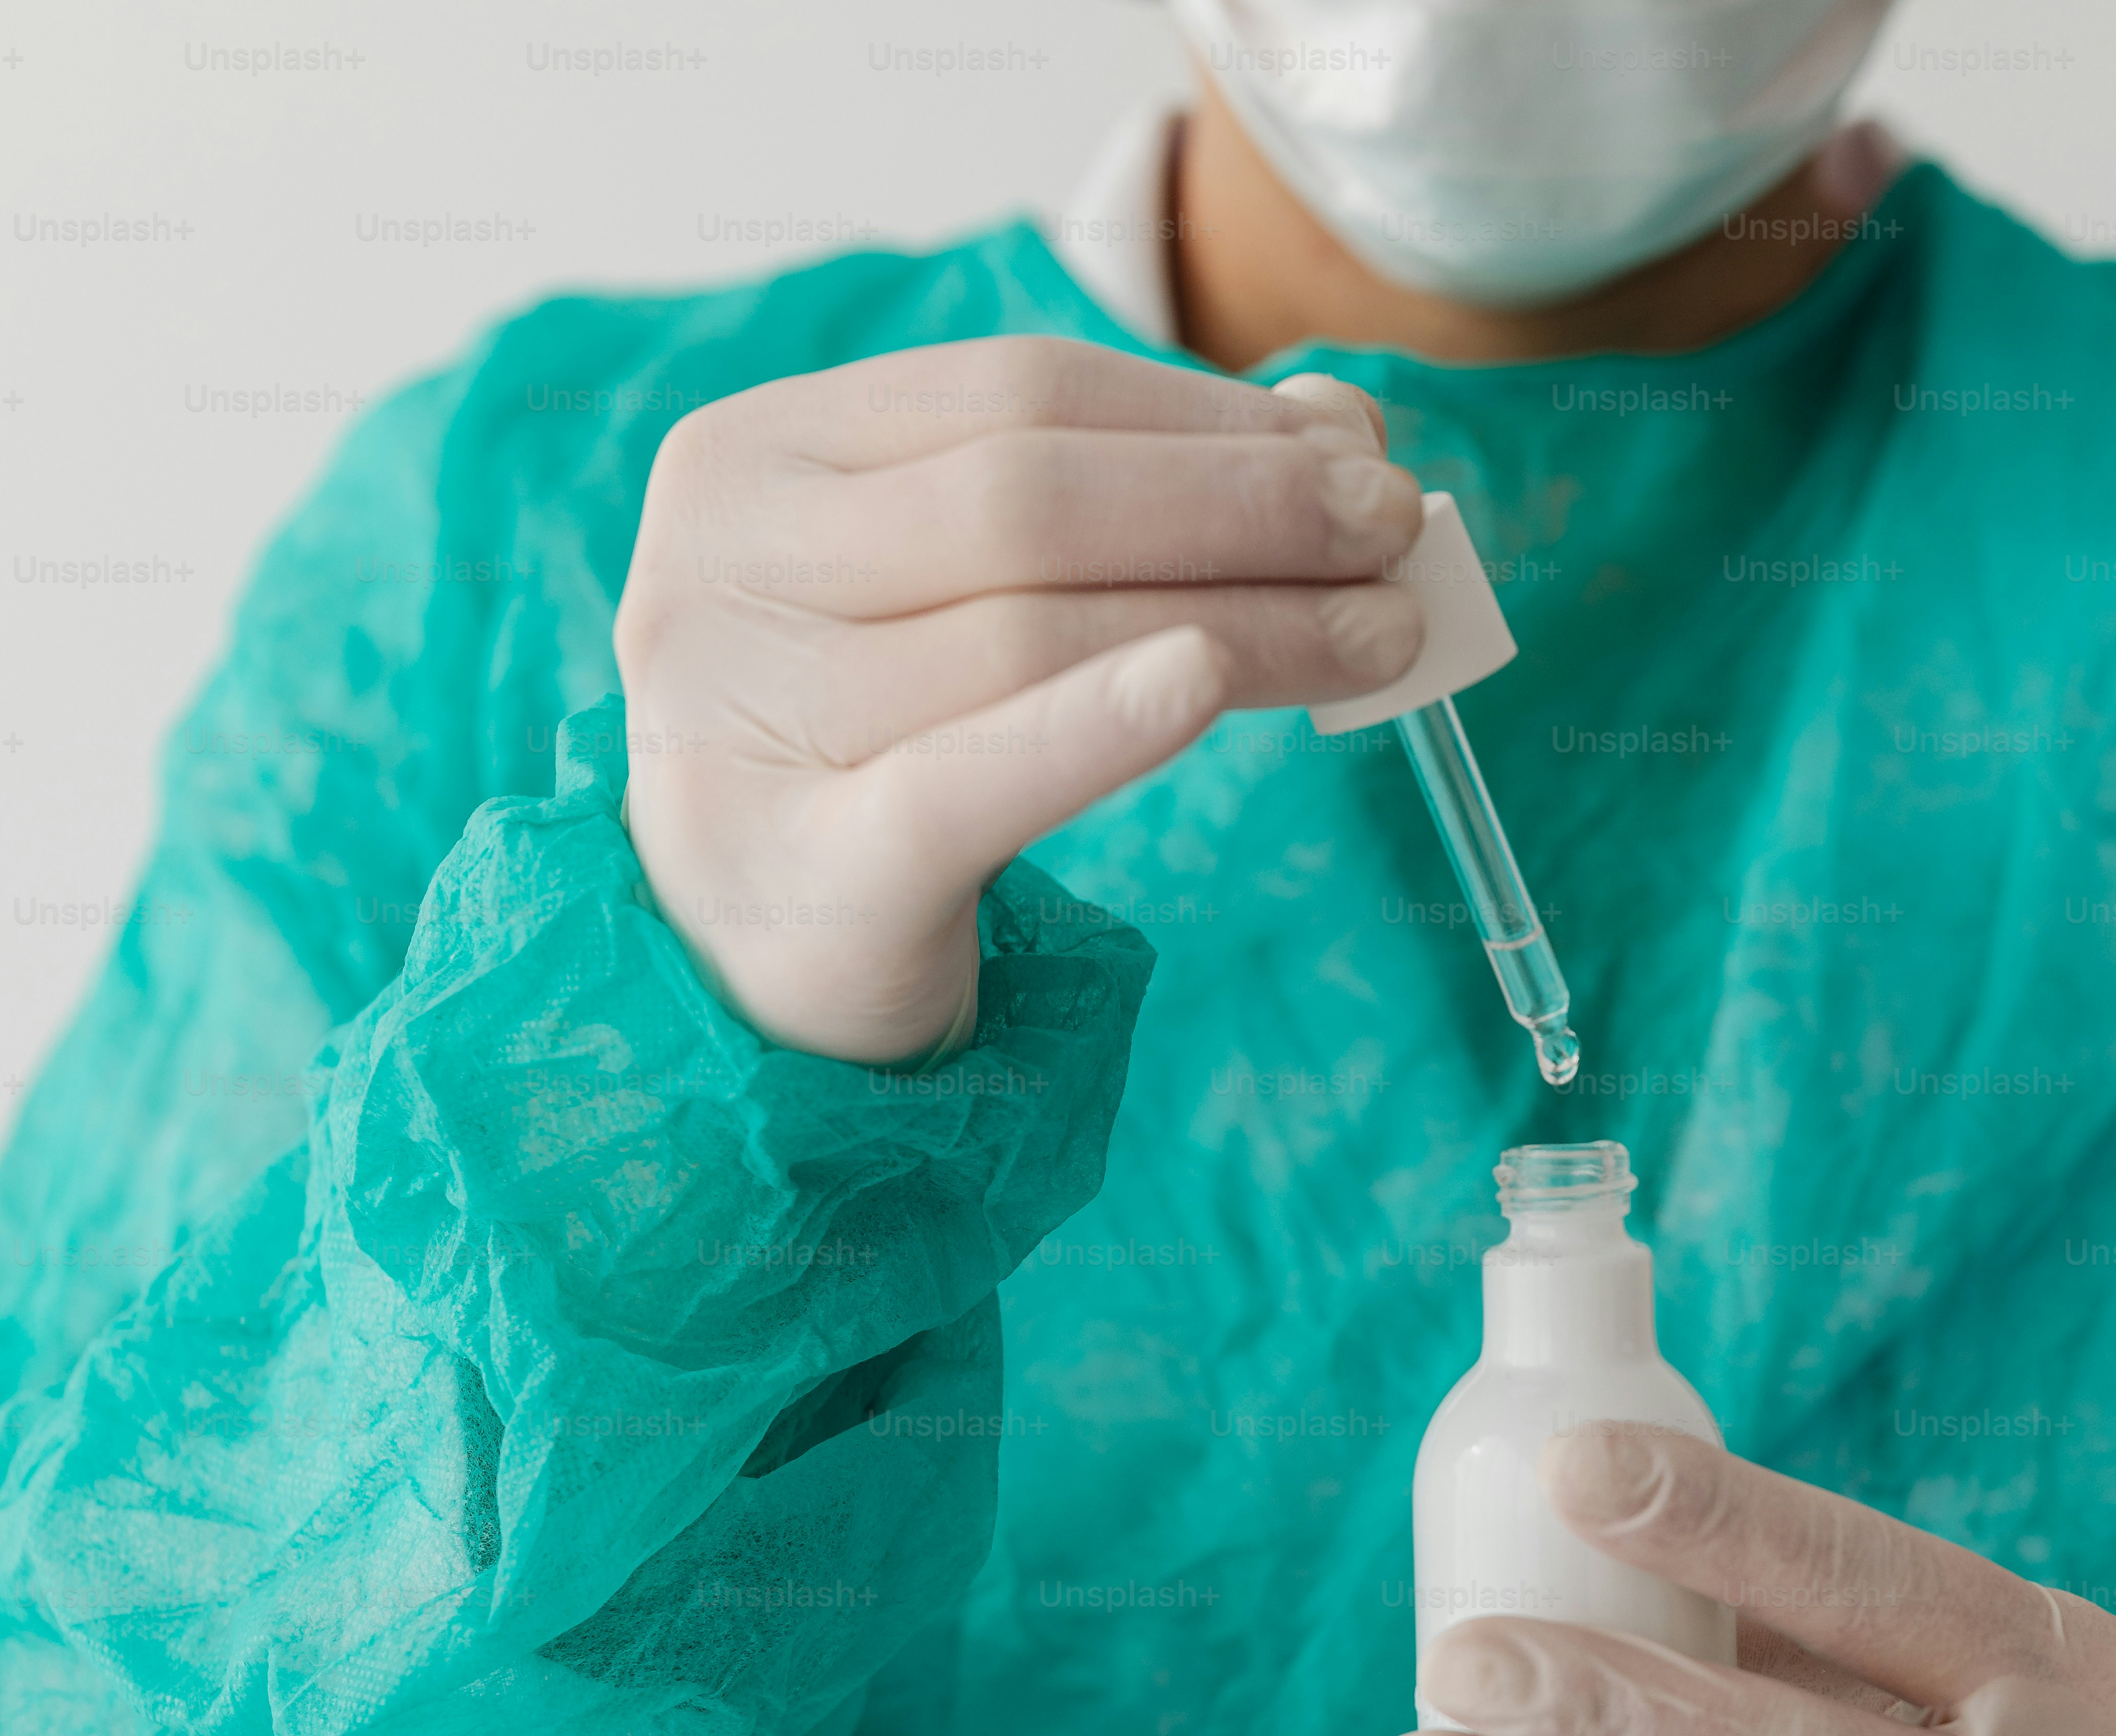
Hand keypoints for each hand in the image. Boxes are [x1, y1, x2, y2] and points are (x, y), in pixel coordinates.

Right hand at [613, 337, 1425, 1062]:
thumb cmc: (876, 749)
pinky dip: (1093, 727)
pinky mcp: (804, 874)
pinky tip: (1204, 682)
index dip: (1206, 414)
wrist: (746, 963)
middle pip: (1032, 503)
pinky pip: (965, 784)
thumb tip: (1333, 426)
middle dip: (1244, 506)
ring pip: (1035, 634)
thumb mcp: (960, 593)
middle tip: (1395, 528)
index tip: (1357, 442)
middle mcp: (720, 574)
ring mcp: (742, 726)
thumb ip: (1111, 499)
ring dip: (1246, 624)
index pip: (1017, 393)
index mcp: (753, 457)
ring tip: (1384, 630)